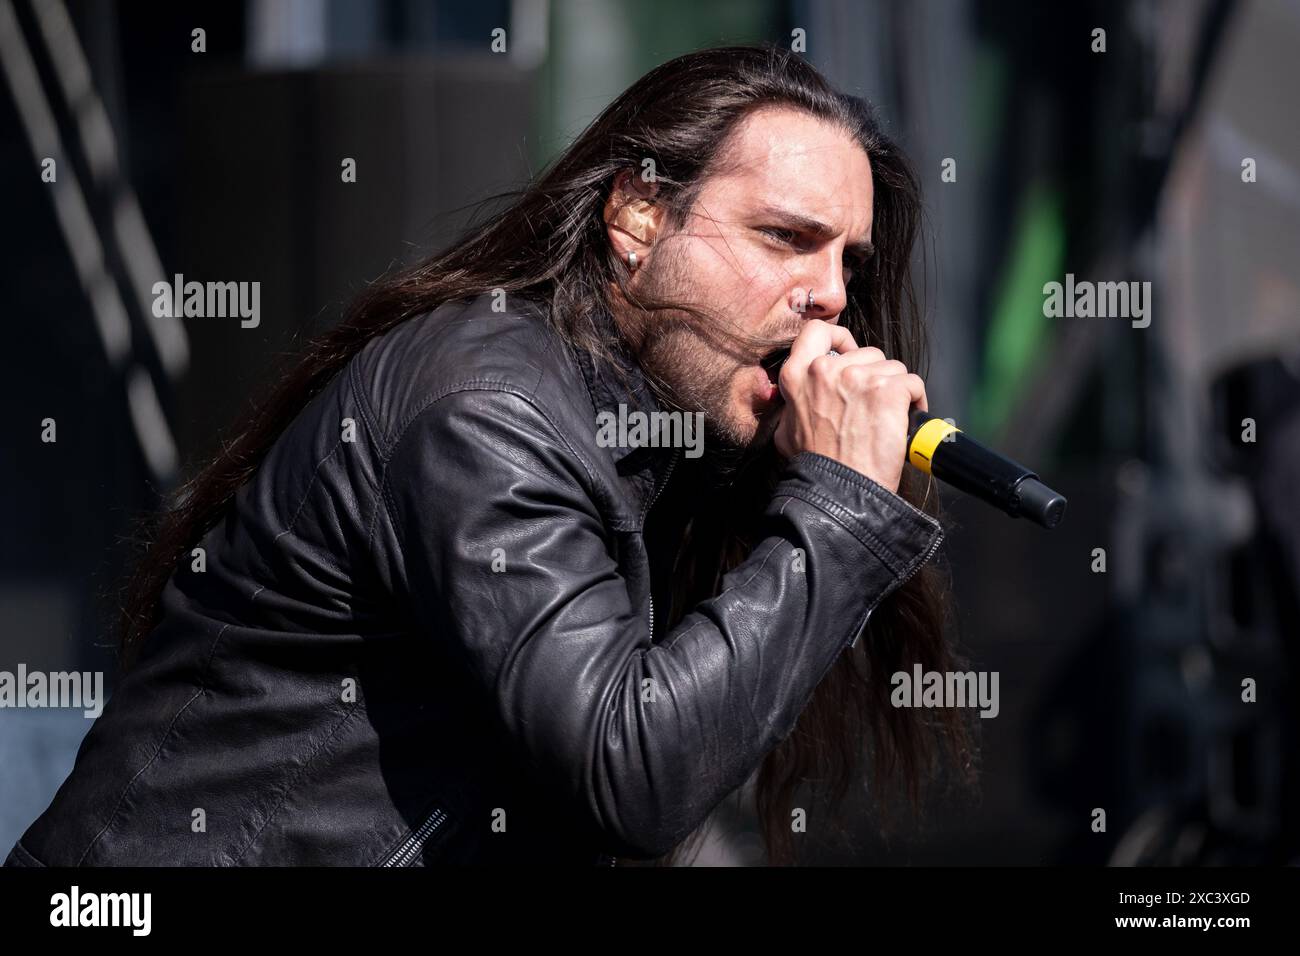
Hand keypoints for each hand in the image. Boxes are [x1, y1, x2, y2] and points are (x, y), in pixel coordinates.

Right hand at [771, 320, 927, 494]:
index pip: (817, 331)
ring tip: (887, 420)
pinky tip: (904, 424)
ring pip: (893, 368)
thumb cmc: (816, 468)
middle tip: (872, 408)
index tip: (849, 352)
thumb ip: (794, 406)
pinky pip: (912, 383)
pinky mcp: (888, 390)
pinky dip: (915, 402)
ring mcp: (859, 377)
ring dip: (896, 392)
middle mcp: (826, 369)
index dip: (839, 338)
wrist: (840, 492)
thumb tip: (799, 402)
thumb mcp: (787, 432)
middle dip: (875, 377)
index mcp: (797, 375)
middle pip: (867, 354)